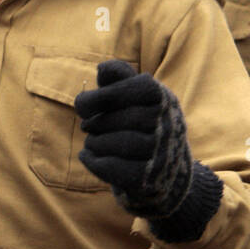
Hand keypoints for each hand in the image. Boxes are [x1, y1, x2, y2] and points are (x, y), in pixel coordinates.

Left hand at [74, 60, 193, 222]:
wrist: (166, 170)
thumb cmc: (142, 122)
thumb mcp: (136, 94)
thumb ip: (119, 76)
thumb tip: (102, 68)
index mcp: (162, 97)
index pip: (126, 90)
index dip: (97, 98)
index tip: (83, 105)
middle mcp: (166, 125)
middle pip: (115, 119)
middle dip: (94, 122)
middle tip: (88, 126)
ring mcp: (159, 154)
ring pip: (112, 144)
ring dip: (94, 142)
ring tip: (93, 141)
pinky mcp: (147, 179)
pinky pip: (111, 168)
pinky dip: (92, 160)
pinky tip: (88, 155)